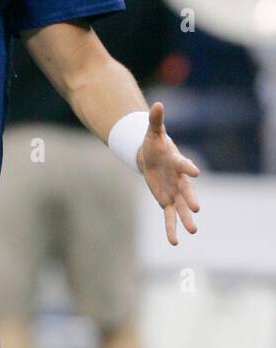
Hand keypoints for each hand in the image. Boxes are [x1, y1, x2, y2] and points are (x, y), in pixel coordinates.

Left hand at [137, 101, 200, 244]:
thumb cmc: (153, 143)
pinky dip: (171, 229)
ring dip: (185, 220)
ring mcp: (173, 191)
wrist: (151, 156)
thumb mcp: (152, 132)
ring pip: (180, 208)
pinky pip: (169, 217)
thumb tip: (157, 104)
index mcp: (176, 161)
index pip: (183, 164)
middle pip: (186, 191)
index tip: (195, 173)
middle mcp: (178, 179)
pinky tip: (174, 242)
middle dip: (190, 200)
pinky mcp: (166, 200)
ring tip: (193, 231)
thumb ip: (156, 120)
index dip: (188, 168)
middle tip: (196, 209)